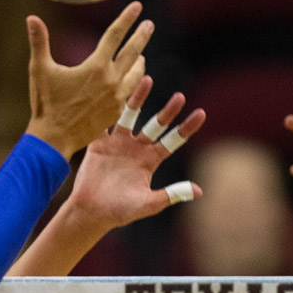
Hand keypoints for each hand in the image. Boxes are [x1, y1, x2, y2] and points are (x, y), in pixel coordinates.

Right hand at [26, 3, 153, 158]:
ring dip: (139, 63)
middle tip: (149, 25)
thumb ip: (39, 42)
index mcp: (95, 67)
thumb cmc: (45, 103)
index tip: (137, 6)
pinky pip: (128, 93)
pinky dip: (132, 83)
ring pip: (135, 75)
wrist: (54, 138)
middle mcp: (111, 81)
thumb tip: (31, 17)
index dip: (127, 19)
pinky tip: (131, 82)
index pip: (115, 36)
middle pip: (132, 53)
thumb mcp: (40, 70)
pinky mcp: (115, 112)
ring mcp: (116, 98)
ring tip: (142, 56)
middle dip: (141, 37)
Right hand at [59, 77, 205, 230]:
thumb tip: (199, 190)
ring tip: (147, 80)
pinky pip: (104, 121)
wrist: (91, 212)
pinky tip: (112, 89)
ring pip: (130, 115)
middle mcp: (137, 147)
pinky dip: (107, 107)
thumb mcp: (149, 204)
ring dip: (138, 98)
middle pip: (156, 124)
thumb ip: (171, 194)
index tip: (201, 113)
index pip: (173, 141)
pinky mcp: (99, 142)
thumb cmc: (121, 211)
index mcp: (151, 160)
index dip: (186, 128)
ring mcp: (118, 142)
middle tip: (180, 97)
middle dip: (168, 111)